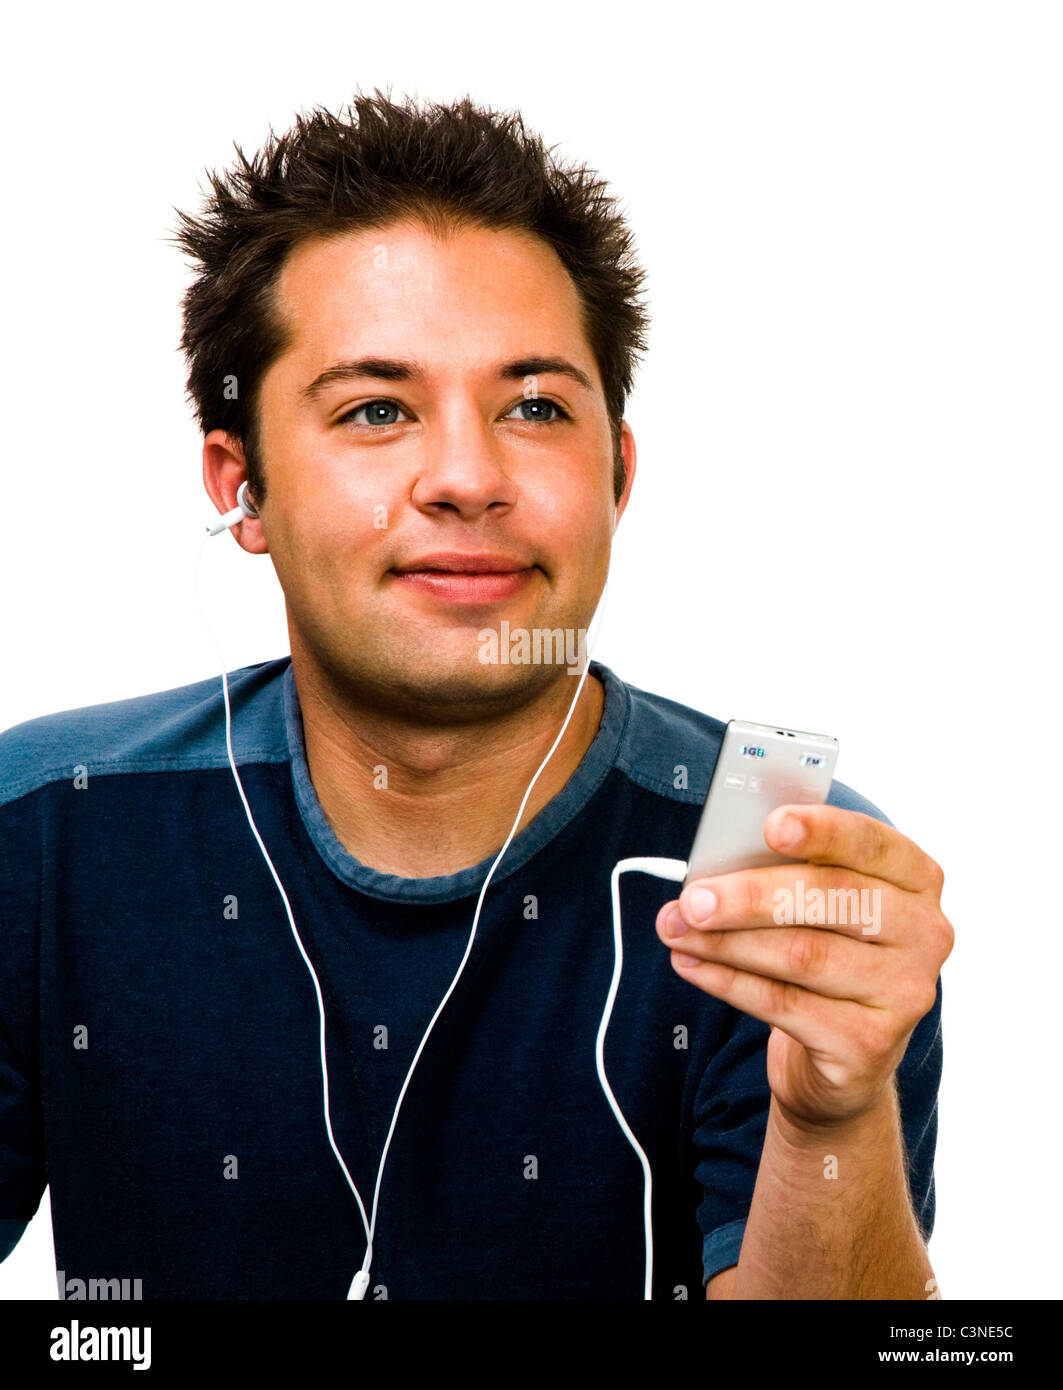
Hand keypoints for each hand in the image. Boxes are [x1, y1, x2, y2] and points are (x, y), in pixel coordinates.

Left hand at [655, 805, 953, 1127]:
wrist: (846, 1051)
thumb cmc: (826, 950)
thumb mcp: (819, 904)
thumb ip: (785, 873)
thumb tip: (716, 863)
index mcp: (915, 878)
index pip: (871, 843)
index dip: (823, 831)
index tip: (771, 824)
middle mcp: (925, 932)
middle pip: (830, 900)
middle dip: (750, 896)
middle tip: (691, 898)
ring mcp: (904, 992)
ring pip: (802, 955)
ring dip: (727, 941)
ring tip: (676, 928)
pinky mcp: (871, 1044)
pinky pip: (785, 1005)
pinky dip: (728, 981)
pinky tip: (692, 964)